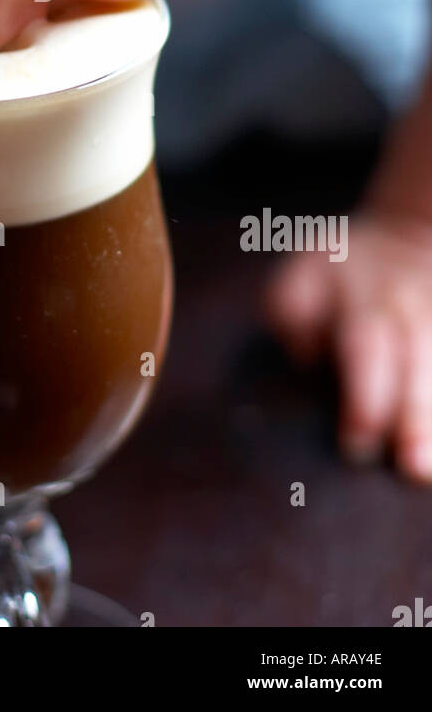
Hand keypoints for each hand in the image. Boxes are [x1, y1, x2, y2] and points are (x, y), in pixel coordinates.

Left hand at [264, 208, 431, 483]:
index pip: (365, 354)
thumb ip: (294, 308)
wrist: (411, 241)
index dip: (363, 400)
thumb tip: (304, 355)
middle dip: (414, 420)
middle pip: (417, 372)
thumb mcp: (306, 272)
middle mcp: (412, 324)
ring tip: (429, 470)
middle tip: (413, 469)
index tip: (356, 446)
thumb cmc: (345, 271)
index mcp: (366, 309)